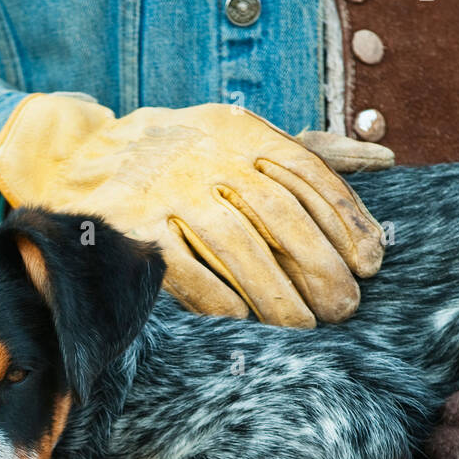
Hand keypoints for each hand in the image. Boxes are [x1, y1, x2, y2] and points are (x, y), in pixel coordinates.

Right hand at [0, 94, 389, 326]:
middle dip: (318, 265)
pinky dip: (218, 300)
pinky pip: (183, 270)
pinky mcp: (132, 228)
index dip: (346, 221)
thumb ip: (304, 152)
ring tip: (303, 327)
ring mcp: (165, 191)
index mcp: (237, 131)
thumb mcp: (237, 136)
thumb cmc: (179, 155)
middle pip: (277, 213)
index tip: (370, 264)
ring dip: (275, 293)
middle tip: (343, 309)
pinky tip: (244, 323)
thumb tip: (380, 158)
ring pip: (235, 245)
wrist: (78, 157)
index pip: (306, 173)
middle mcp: (204, 155)